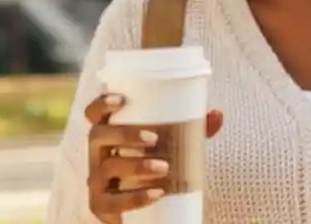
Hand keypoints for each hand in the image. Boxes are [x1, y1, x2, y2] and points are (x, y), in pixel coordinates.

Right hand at [85, 93, 223, 223]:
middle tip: (154, 138)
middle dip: (124, 134)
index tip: (121, 99)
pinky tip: (156, 194)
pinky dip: (136, 198)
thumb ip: (193, 130)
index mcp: (108, 135)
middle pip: (97, 136)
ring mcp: (96, 182)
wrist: (148, 211)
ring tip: (164, 167)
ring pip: (106, 168)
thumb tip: (217, 114)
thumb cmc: (155, 166)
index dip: (101, 104)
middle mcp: (96, 155)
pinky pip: (113, 203)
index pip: (93, 114)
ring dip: (135, 166)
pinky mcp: (102, 207)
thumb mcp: (172, 146)